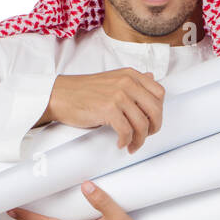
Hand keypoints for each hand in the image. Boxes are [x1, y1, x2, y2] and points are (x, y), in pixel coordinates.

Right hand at [40, 68, 164, 151]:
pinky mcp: (108, 109)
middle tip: (145, 137)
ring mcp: (118, 95)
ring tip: (132, 145)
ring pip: (142, 123)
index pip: (160, 93)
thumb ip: (133, 81)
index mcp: (131, 75)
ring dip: (139, 140)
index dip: (158, 111)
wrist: (60, 95)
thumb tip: (152, 78)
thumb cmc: (84, 91)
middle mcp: (127, 83)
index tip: (150, 122)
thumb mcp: (113, 79)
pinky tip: (120, 143)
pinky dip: (126, 141)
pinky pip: (126, 131)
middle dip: (153, 128)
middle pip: (155, 110)